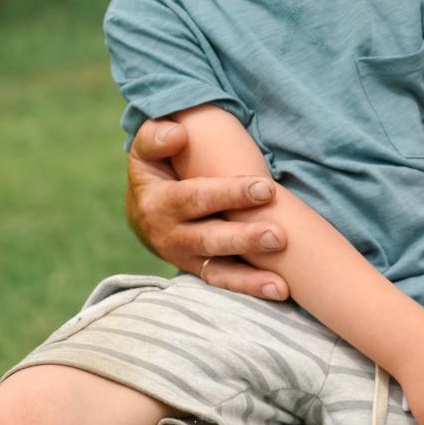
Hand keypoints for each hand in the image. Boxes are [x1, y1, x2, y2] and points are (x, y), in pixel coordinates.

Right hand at [126, 118, 289, 299]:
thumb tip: (177, 133)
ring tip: (282, 282)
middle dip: (244, 239)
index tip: (265, 188)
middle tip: (279, 236)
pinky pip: (223, 281)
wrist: (142, 211)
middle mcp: (169, 235)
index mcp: (158, 201)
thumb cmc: (155, 170)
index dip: (230, 194)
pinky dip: (249, 288)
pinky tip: (280, 290)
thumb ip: (155, 137)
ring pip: (217, 268)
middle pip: (209, 238)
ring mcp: (183, 257)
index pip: (196, 197)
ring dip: (249, 277)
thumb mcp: (146, 151)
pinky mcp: (197, 270)